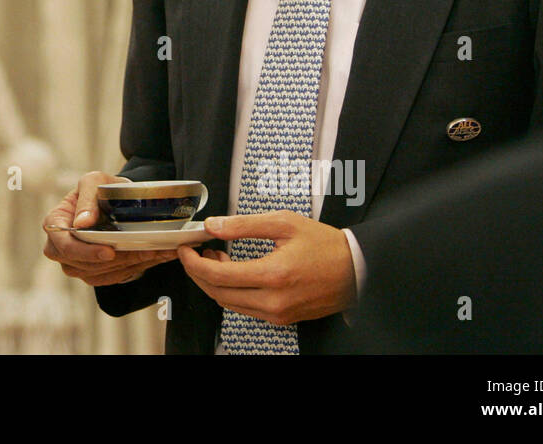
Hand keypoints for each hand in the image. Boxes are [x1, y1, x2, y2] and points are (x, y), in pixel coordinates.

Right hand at [41, 171, 177, 285]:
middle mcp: (60, 247)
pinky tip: (153, 256)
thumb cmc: (100, 189)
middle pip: (83, 265)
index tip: (109, 251)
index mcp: (55, 223)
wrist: (115, 200)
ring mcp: (76, 263)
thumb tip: (82, 222)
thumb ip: (87, 198)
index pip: (64, 245)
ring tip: (155, 251)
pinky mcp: (94, 273)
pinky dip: (134, 268)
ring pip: (100, 274)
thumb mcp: (94, 182)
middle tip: (145, 250)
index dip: (86, 252)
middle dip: (116, 259)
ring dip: (130, 264)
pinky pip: (112, 277)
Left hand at [176, 212, 356, 324]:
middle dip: (198, 273)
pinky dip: (232, 291)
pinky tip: (234, 271)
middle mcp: (273, 301)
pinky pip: (245, 308)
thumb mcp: (283, 223)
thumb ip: (244, 224)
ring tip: (216, 257)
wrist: (357, 271)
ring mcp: (277, 314)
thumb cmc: (324, 245)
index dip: (193, 262)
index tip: (186, 248)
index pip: (217, 275)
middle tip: (195, 252)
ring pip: (229, 303)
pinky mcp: (281, 319)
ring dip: (214, 282)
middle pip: (217, 293)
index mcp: (273, 275)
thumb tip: (213, 225)